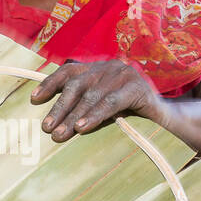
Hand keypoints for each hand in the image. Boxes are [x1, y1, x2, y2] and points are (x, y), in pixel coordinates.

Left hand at [29, 60, 161, 142]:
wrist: (166, 121)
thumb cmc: (129, 118)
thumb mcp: (102, 109)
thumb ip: (82, 107)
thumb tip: (51, 123)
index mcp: (98, 69)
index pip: (69, 71)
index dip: (50, 84)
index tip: (34, 100)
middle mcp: (109, 67)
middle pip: (77, 84)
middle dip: (60, 107)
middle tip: (47, 128)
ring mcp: (124, 75)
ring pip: (92, 95)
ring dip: (73, 116)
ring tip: (60, 134)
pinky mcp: (137, 88)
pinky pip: (111, 102)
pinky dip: (94, 115)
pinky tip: (83, 128)